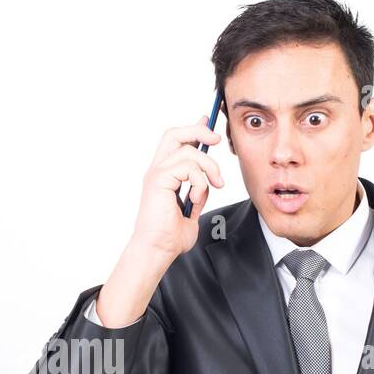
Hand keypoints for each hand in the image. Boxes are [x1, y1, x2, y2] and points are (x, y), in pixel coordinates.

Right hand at [130, 115, 224, 256]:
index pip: (176, 141)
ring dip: (209, 167)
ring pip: (189, 151)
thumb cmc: (170, 236)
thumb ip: (199, 190)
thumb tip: (210, 178)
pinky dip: (200, 182)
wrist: (158, 250)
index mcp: (164, 175)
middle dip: (198, 130)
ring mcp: (156, 174)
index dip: (193, 128)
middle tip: (217, 139)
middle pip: (174, 133)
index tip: (208, 122)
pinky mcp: (158, 180)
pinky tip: (197, 197)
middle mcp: (157, 170)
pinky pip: (188, 168)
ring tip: (216, 185)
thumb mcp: (193, 206)